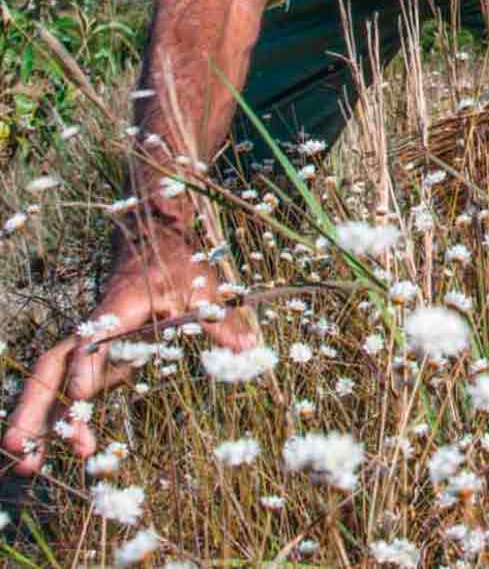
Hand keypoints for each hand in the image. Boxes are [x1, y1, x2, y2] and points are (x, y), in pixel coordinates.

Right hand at [2, 223, 256, 476]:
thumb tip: (249, 348)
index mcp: (120, 307)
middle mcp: (96, 327)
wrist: (156, 238)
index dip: (87, 366)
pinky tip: (57, 451)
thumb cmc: (178, 263)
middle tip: (23, 451)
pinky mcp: (96, 356)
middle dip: (36, 406)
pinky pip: (67, 387)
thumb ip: (219, 320)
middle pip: (53, 364)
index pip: (95, 338)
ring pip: (52, 380)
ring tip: (27, 467)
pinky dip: (58, 417)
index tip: (81, 398)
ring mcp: (91, 343)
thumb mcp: (202, 287)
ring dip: (38, 420)